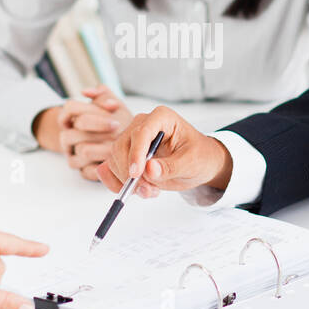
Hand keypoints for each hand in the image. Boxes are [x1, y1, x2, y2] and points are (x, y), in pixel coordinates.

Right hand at [33, 85, 132, 180]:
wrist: (122, 140)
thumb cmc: (117, 120)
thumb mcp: (113, 104)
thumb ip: (103, 95)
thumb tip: (88, 92)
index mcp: (71, 118)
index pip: (69, 108)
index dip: (90, 110)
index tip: (114, 111)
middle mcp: (68, 136)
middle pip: (71, 133)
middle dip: (97, 129)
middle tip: (119, 127)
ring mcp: (74, 155)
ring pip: (81, 151)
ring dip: (103, 147)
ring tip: (121, 143)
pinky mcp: (83, 171)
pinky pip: (88, 172)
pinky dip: (104, 166)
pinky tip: (117, 159)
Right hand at [96, 105, 232, 197]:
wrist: (198, 163)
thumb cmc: (199, 156)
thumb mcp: (192, 163)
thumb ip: (171, 167)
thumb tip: (149, 170)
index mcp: (161, 117)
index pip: (141, 132)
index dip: (136, 154)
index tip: (136, 175)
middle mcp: (142, 124)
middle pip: (122, 147)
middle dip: (130, 173)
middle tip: (148, 191)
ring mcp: (131, 139)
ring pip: (114, 159)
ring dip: (126, 181)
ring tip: (151, 191)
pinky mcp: (125, 155)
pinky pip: (109, 168)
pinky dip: (116, 183)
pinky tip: (134, 191)